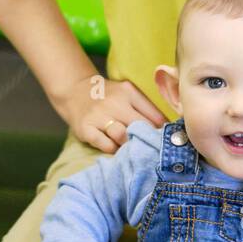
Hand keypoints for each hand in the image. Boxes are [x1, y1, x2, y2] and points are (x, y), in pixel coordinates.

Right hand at [51, 73, 166, 154]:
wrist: (75, 91)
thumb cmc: (108, 96)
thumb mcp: (127, 93)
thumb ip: (146, 108)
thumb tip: (166, 130)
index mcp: (128, 92)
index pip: (154, 115)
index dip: (163, 131)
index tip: (167, 141)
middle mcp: (114, 102)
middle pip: (140, 126)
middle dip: (148, 140)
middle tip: (152, 149)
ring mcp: (99, 116)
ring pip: (122, 136)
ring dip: (130, 145)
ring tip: (133, 149)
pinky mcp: (86, 129)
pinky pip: (106, 146)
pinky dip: (114, 150)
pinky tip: (116, 148)